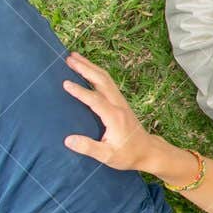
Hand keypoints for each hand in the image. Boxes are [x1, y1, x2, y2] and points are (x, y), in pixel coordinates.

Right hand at [61, 53, 158, 171]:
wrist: (148, 151)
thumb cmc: (128, 155)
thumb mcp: (108, 156)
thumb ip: (89, 148)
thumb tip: (68, 140)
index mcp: (114, 117)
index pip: (96, 100)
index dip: (80, 92)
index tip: (65, 83)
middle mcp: (118, 105)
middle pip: (102, 81)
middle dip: (85, 68)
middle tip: (68, 58)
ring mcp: (120, 102)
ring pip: (105, 79)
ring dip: (90, 66)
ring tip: (74, 56)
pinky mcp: (120, 102)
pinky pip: (107, 83)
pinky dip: (96, 73)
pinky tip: (86, 69)